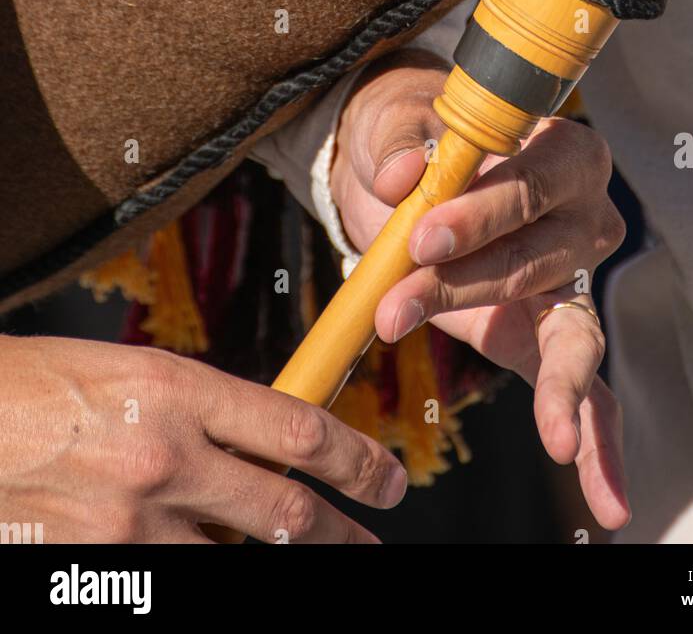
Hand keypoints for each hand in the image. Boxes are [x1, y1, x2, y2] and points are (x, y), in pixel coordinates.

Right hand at [0, 334, 405, 542]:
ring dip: (275, 562)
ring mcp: (129, 525)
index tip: (385, 477)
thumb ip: (205, 411)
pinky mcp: (99, 571)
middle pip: (283, 511)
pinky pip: (175, 580)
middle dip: (342, 534)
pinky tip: (207, 556)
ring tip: (309, 558)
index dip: (355, 461)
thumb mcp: (137, 376)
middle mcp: (163, 459)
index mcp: (177, 390)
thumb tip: (266, 446)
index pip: (296, 430)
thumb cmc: (45, 387)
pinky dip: (202, 567)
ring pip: (236, 559)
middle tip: (371, 540)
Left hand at [330, 55, 629, 529]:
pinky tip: (606, 501)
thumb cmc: (411, 137)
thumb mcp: (394, 123)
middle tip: (398, 306)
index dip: (483, 212)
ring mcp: (574, 281)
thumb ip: (399, 143)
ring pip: (571, 335)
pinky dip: (594, 443)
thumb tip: (400, 178)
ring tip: (556, 440)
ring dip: (543, 384)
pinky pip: (583, 388)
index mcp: (562, 152)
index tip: (423, 234)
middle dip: (468, 288)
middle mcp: (584, 216)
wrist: (398, 173)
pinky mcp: (549, 333)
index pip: (534, 183)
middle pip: (540, 261)